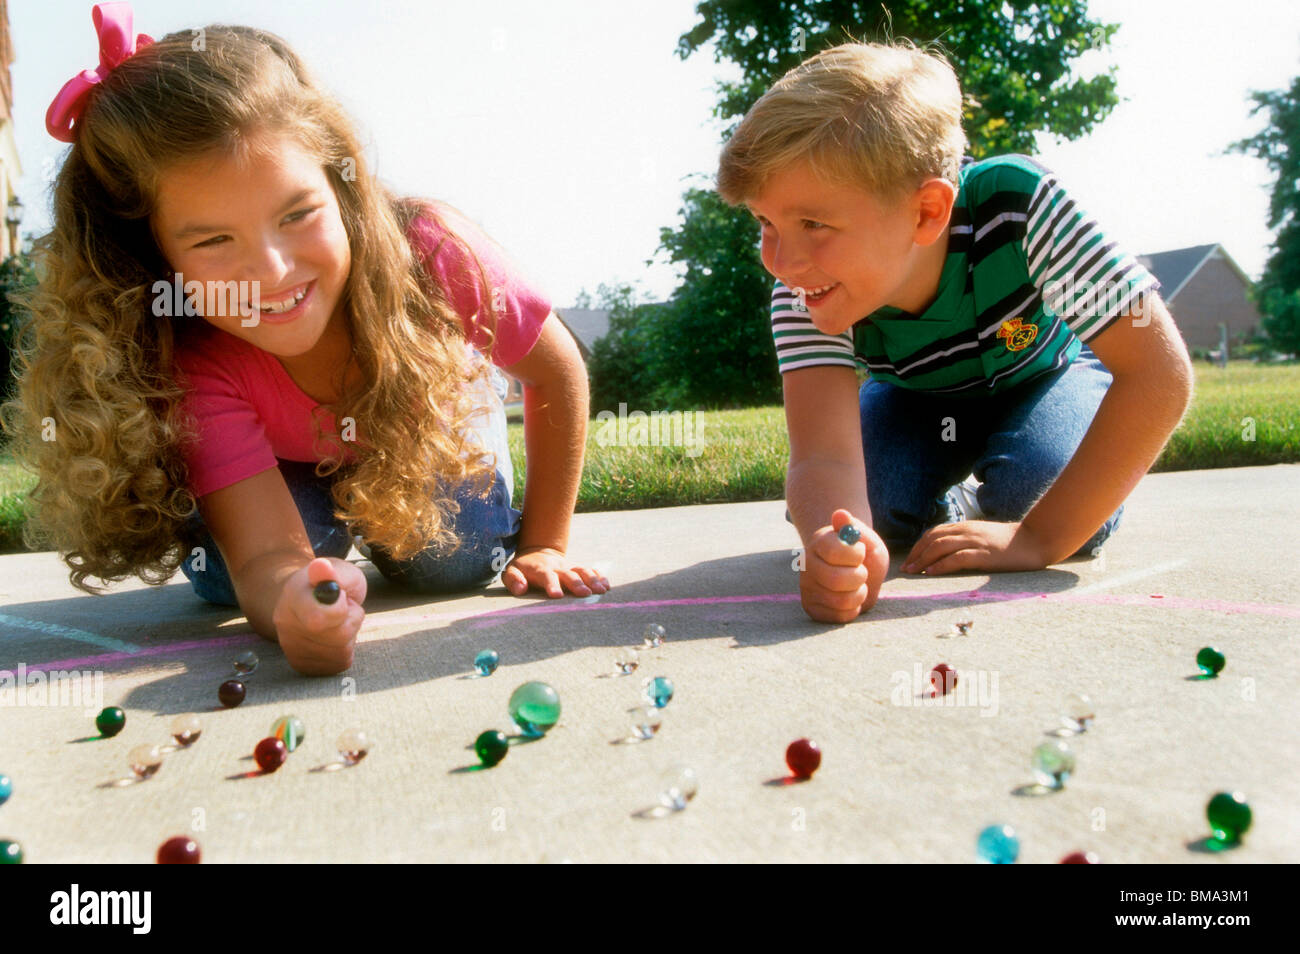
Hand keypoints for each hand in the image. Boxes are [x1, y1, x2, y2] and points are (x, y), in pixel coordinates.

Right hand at [272, 557, 366, 674]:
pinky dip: (345, 649)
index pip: (317, 618)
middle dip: (351, 619)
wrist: (309, 599)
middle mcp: (286, 624)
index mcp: (293, 595)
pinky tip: (334, 636)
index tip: (342, 596)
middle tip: (344, 606)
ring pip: (341, 651)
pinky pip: (340, 662)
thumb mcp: (339, 570)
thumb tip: (321, 567)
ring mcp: (291, 647)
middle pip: (339, 636)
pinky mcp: (302, 665)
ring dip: (350, 634)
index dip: (339, 610)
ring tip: (338, 620)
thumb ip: (333, 574)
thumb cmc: (330, 583)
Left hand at [501, 546, 610, 598]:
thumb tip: (521, 589)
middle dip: (577, 583)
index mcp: (540, 569)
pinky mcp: (577, 568)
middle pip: (569, 574)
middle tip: (585, 594)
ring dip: (592, 580)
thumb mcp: (511, 572)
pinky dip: (600, 577)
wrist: (537, 552)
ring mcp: (569, 566)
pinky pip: (591, 570)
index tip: (557, 595)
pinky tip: (607, 586)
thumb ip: (514, 580)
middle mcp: (557, 567)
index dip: (552, 584)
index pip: (546, 576)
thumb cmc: (523, 568)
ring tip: (601, 591)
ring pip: (583, 571)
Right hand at [799, 509, 890, 622]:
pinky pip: (839, 616)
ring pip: (841, 600)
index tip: (859, 551)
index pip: (835, 551)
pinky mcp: (812, 608)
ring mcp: (807, 587)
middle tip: (861, 571)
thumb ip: (855, 528)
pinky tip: (850, 598)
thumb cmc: (862, 554)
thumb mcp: (866, 539)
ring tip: (857, 585)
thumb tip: (840, 514)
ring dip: (859, 594)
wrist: (855, 570)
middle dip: (859, 577)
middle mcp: (806, 564)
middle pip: (836, 579)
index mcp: (818, 542)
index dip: (855, 554)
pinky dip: (853, 609)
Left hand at [902, 520, 1046, 574]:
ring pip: (940, 547)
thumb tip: (946, 555)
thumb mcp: (983, 537)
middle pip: (932, 539)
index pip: (934, 533)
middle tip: (906, 569)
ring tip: (914, 572)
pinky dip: (941, 565)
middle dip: (916, 554)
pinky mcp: (985, 554)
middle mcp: (967, 531)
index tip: (910, 560)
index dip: (919, 546)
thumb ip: (966, 541)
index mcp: (966, 527)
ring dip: (923, 560)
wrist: (1035, 540)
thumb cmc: (1010, 543)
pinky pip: (957, 558)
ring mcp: (976, 542)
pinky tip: (932, 573)